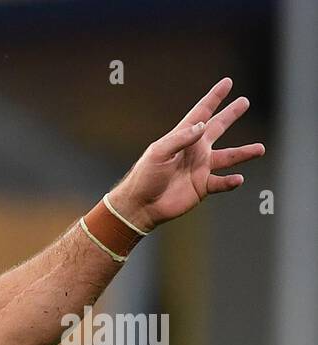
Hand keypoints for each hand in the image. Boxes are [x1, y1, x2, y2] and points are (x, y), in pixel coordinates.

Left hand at [109, 77, 263, 231]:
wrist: (140, 205)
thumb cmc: (145, 176)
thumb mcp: (159, 152)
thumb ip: (181, 138)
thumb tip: (203, 125)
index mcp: (183, 137)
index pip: (201, 113)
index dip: (214, 98)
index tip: (227, 82)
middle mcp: (195, 150)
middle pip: (217, 128)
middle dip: (231, 114)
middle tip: (244, 102)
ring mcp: (200, 168)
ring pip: (228, 157)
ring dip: (244, 153)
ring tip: (260, 148)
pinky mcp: (202, 186)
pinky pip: (221, 182)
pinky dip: (230, 181)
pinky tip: (239, 179)